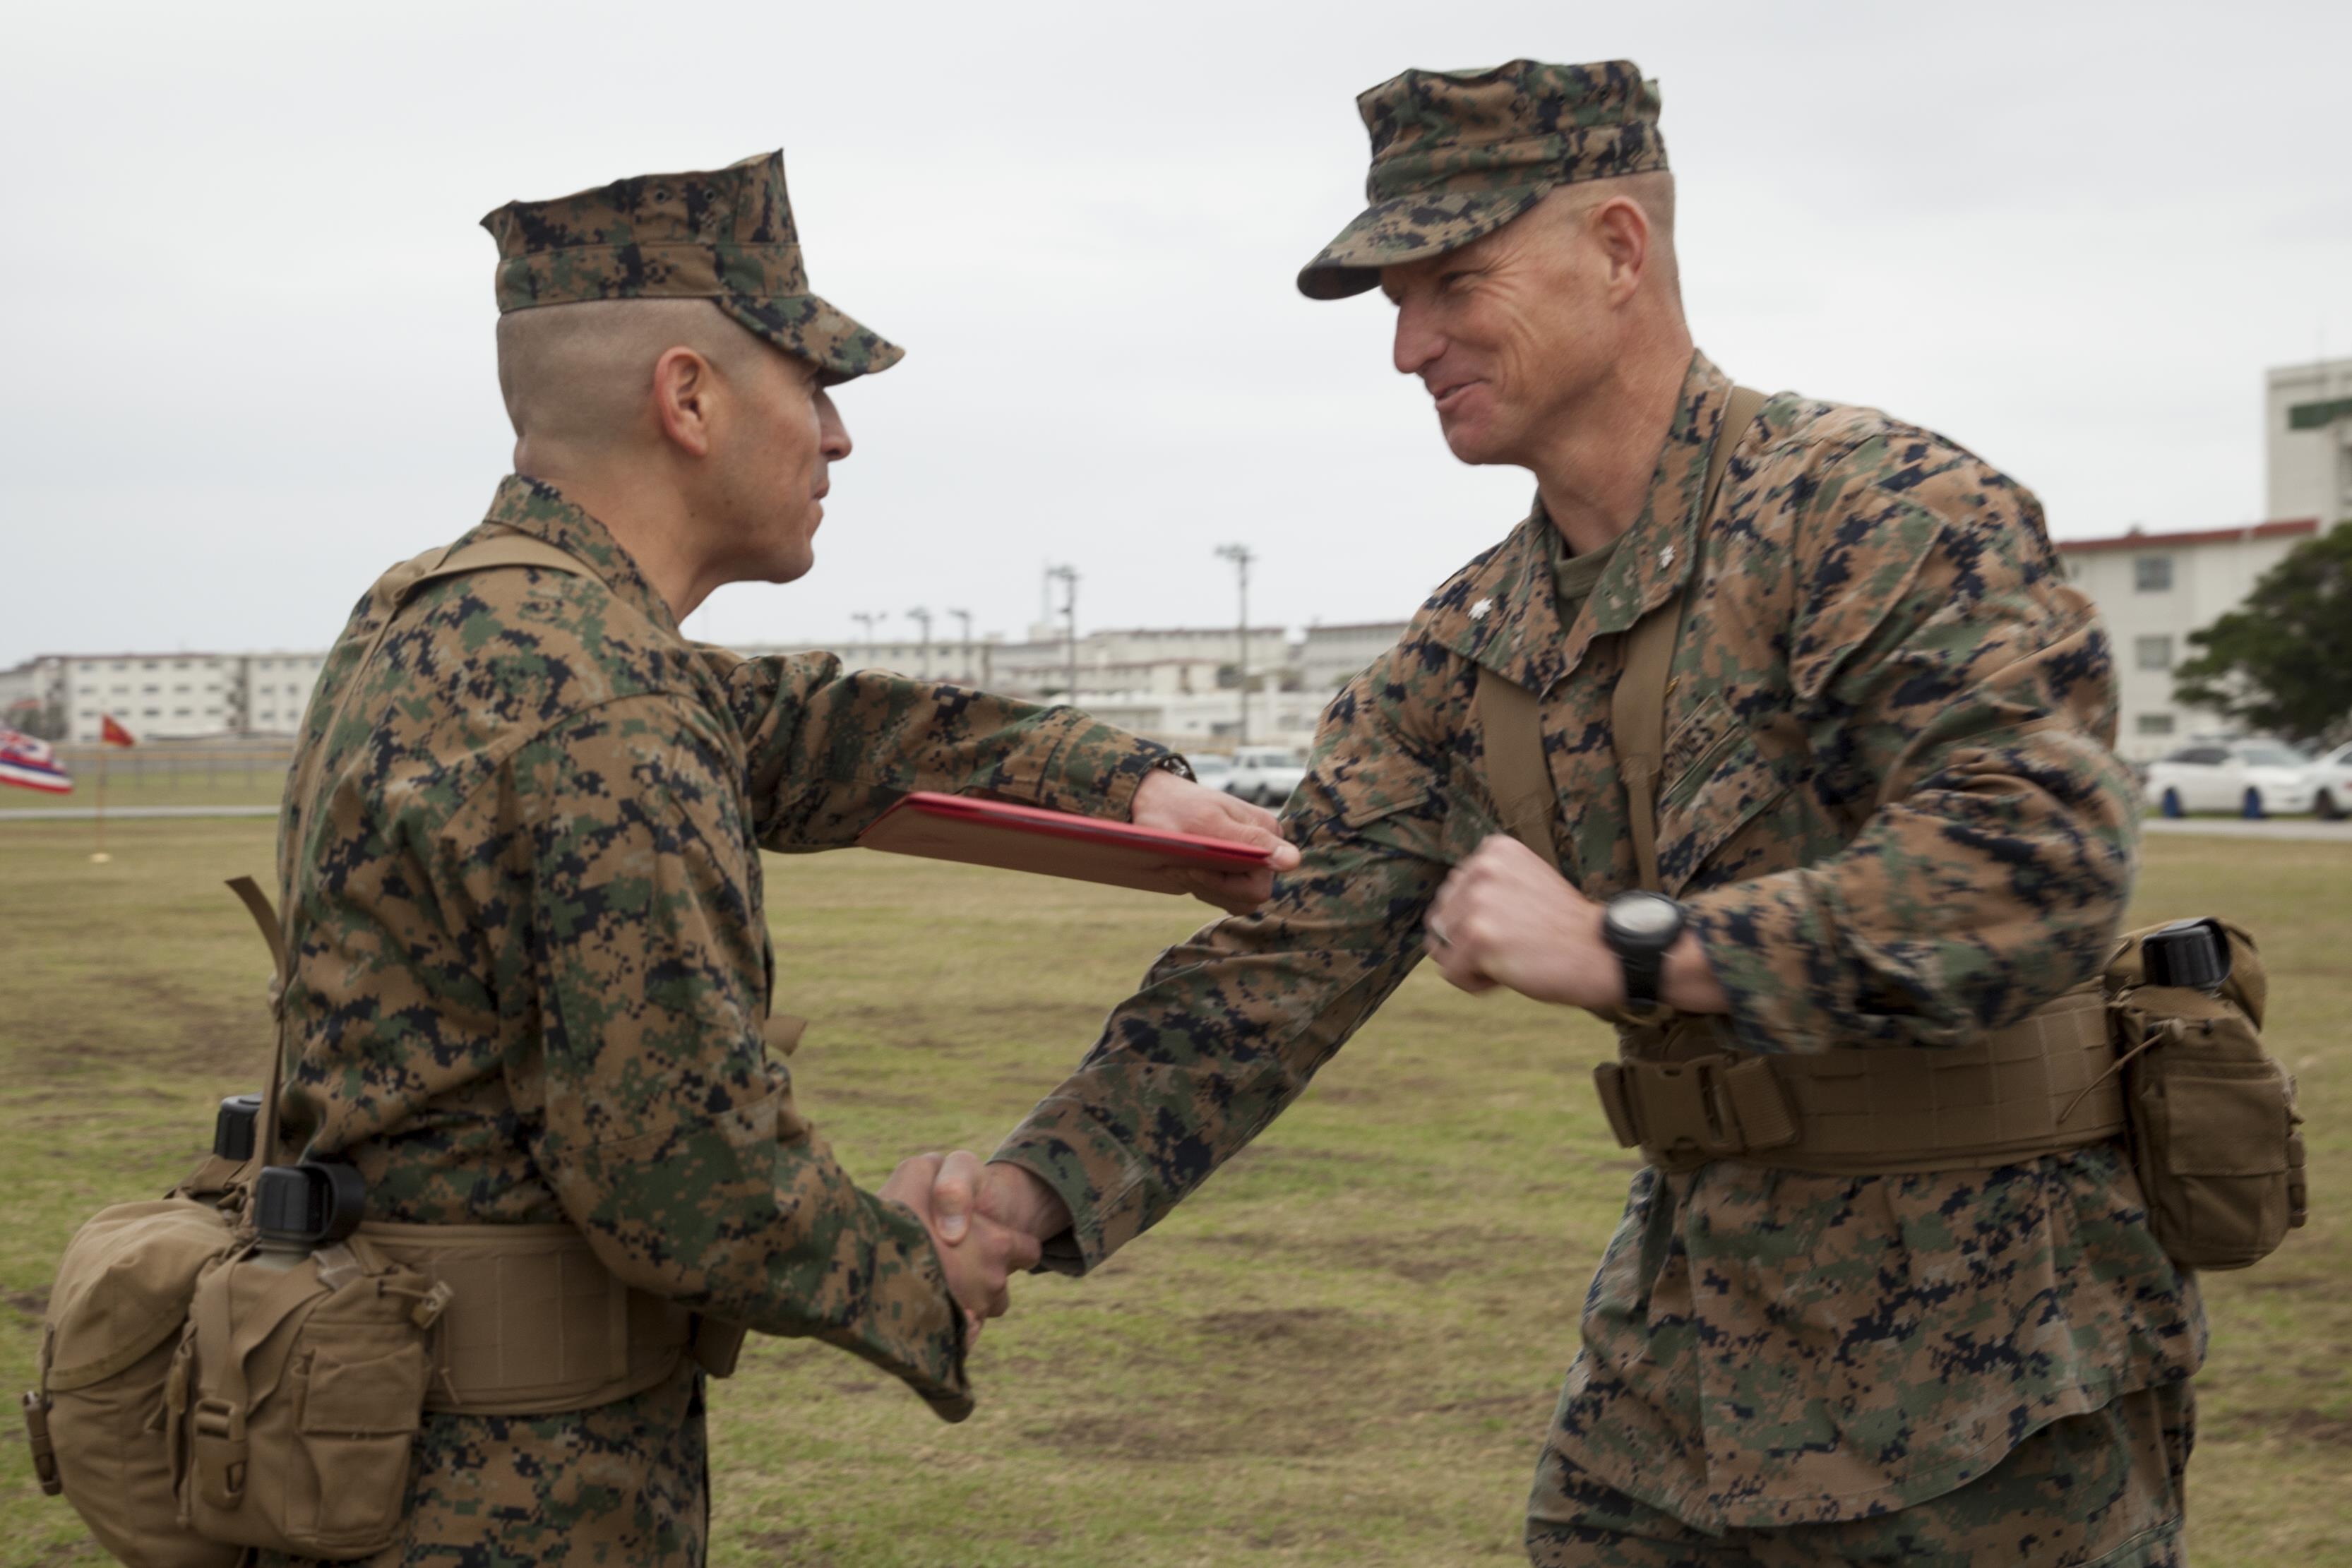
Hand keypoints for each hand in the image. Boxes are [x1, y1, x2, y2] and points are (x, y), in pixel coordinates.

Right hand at [880, 1150, 1042, 1340]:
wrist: (858, 1257)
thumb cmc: (896, 1211)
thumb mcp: (920, 1170)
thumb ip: (947, 1178)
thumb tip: (953, 1211)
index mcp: (998, 1245)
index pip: (1028, 1250)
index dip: (1008, 1244)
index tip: (982, 1240)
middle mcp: (992, 1284)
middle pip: (1001, 1288)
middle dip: (982, 1279)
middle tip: (946, 1263)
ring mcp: (972, 1316)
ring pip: (980, 1314)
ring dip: (965, 1304)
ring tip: (931, 1287)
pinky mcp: (947, 1342)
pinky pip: (957, 1340)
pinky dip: (945, 1331)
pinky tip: (920, 1313)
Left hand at [1130, 768, 1301, 913]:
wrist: (1147, 802)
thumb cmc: (1176, 808)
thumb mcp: (1210, 825)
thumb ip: (1253, 843)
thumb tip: (1294, 861)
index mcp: (1267, 834)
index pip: (1259, 887)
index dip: (1225, 886)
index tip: (1194, 868)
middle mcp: (1264, 849)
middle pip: (1249, 897)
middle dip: (1211, 887)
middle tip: (1181, 868)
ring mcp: (1248, 862)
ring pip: (1235, 900)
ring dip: (1204, 889)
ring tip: (1179, 866)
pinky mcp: (1231, 870)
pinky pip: (1223, 896)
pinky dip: (1201, 887)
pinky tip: (1183, 869)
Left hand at [1424, 835, 1726, 1013]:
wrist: (1608, 952)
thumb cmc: (1567, 929)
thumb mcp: (1524, 887)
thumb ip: (1485, 890)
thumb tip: (1433, 923)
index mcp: (1493, 850)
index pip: (1452, 897)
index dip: (1481, 923)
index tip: (1522, 924)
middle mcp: (1481, 866)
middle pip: (1441, 922)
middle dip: (1472, 944)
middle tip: (1521, 943)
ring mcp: (1478, 900)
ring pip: (1443, 949)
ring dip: (1475, 964)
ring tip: (1517, 956)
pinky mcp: (1478, 935)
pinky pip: (1452, 973)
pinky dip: (1478, 984)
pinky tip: (1514, 971)